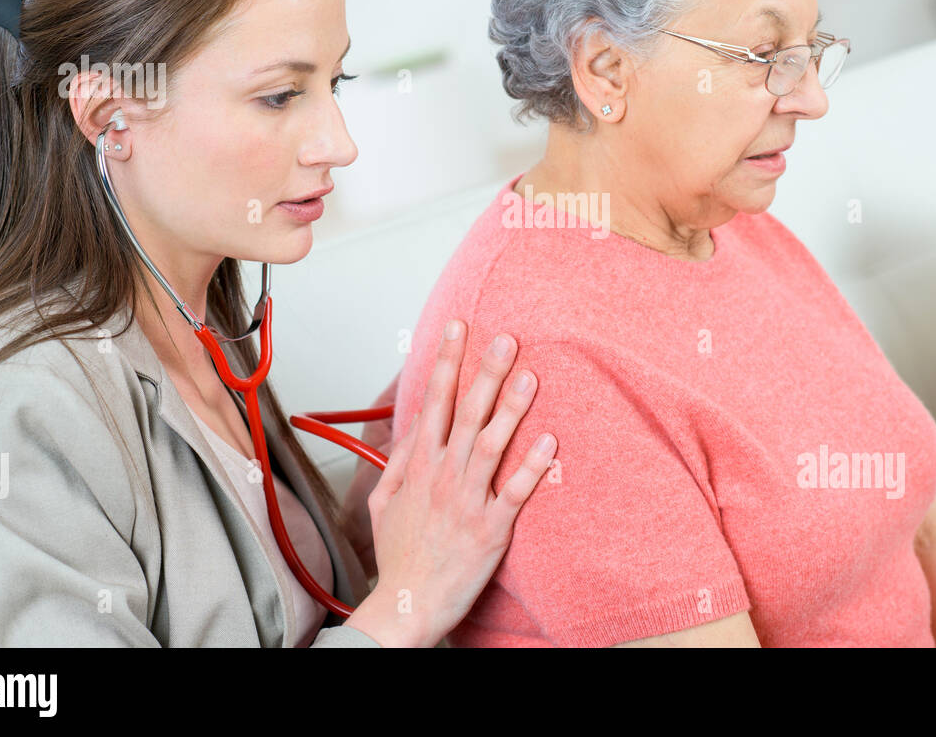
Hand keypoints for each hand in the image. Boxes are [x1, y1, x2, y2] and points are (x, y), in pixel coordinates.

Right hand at [343, 320, 555, 646]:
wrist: (406, 607)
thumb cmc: (399, 556)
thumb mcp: (385, 501)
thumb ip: (399, 459)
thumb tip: (413, 420)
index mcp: (418, 466)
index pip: (432, 401)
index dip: (445, 361)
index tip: (458, 327)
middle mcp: (442, 477)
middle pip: (464, 413)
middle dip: (484, 372)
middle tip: (505, 337)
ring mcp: (466, 502)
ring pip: (490, 446)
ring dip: (510, 409)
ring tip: (530, 376)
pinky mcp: (490, 530)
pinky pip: (514, 494)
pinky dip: (531, 469)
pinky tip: (550, 443)